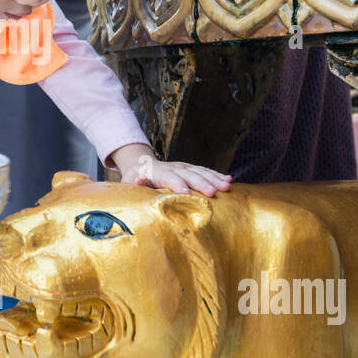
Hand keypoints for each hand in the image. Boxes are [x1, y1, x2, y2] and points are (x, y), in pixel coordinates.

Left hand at [113, 144, 231, 196]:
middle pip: (188, 174)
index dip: (177, 183)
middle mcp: (173, 167)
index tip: (186, 193)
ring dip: (214, 178)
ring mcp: (183, 167)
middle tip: (213, 192)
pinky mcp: (191, 169)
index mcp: (157, 171)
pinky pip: (205, 171)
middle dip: (201, 183)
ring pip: (200, 171)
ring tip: (227, 186)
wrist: (141, 165)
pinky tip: (229, 180)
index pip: (168, 176)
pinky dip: (217, 175)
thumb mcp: (128, 181)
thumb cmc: (134, 180)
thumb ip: (133, 182)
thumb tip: (139, 179)